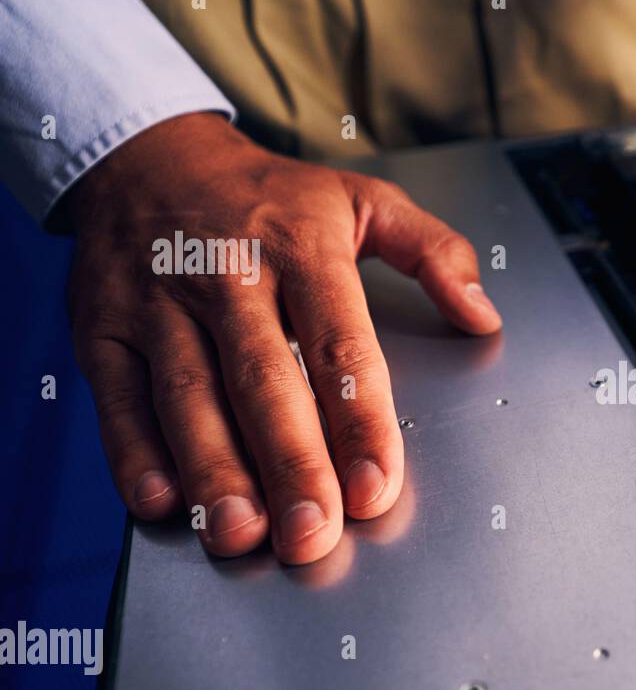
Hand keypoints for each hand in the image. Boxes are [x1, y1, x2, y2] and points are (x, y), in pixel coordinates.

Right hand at [67, 113, 500, 563]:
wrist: (149, 155)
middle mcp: (227, 272)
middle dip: (289, 463)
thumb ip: (434, 251)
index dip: (358, 420)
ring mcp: (157, 300)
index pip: (338, 343)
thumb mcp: (363, 199)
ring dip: (213, 470)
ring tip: (240, 534)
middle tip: (311, 533)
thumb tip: (482, 314)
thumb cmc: (271, 196)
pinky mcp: (100, 325)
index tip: (376, 486)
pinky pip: (117, 395)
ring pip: (188, 395)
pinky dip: (132, 452)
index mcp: (301, 245)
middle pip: (263, 380)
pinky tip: (160, 501)